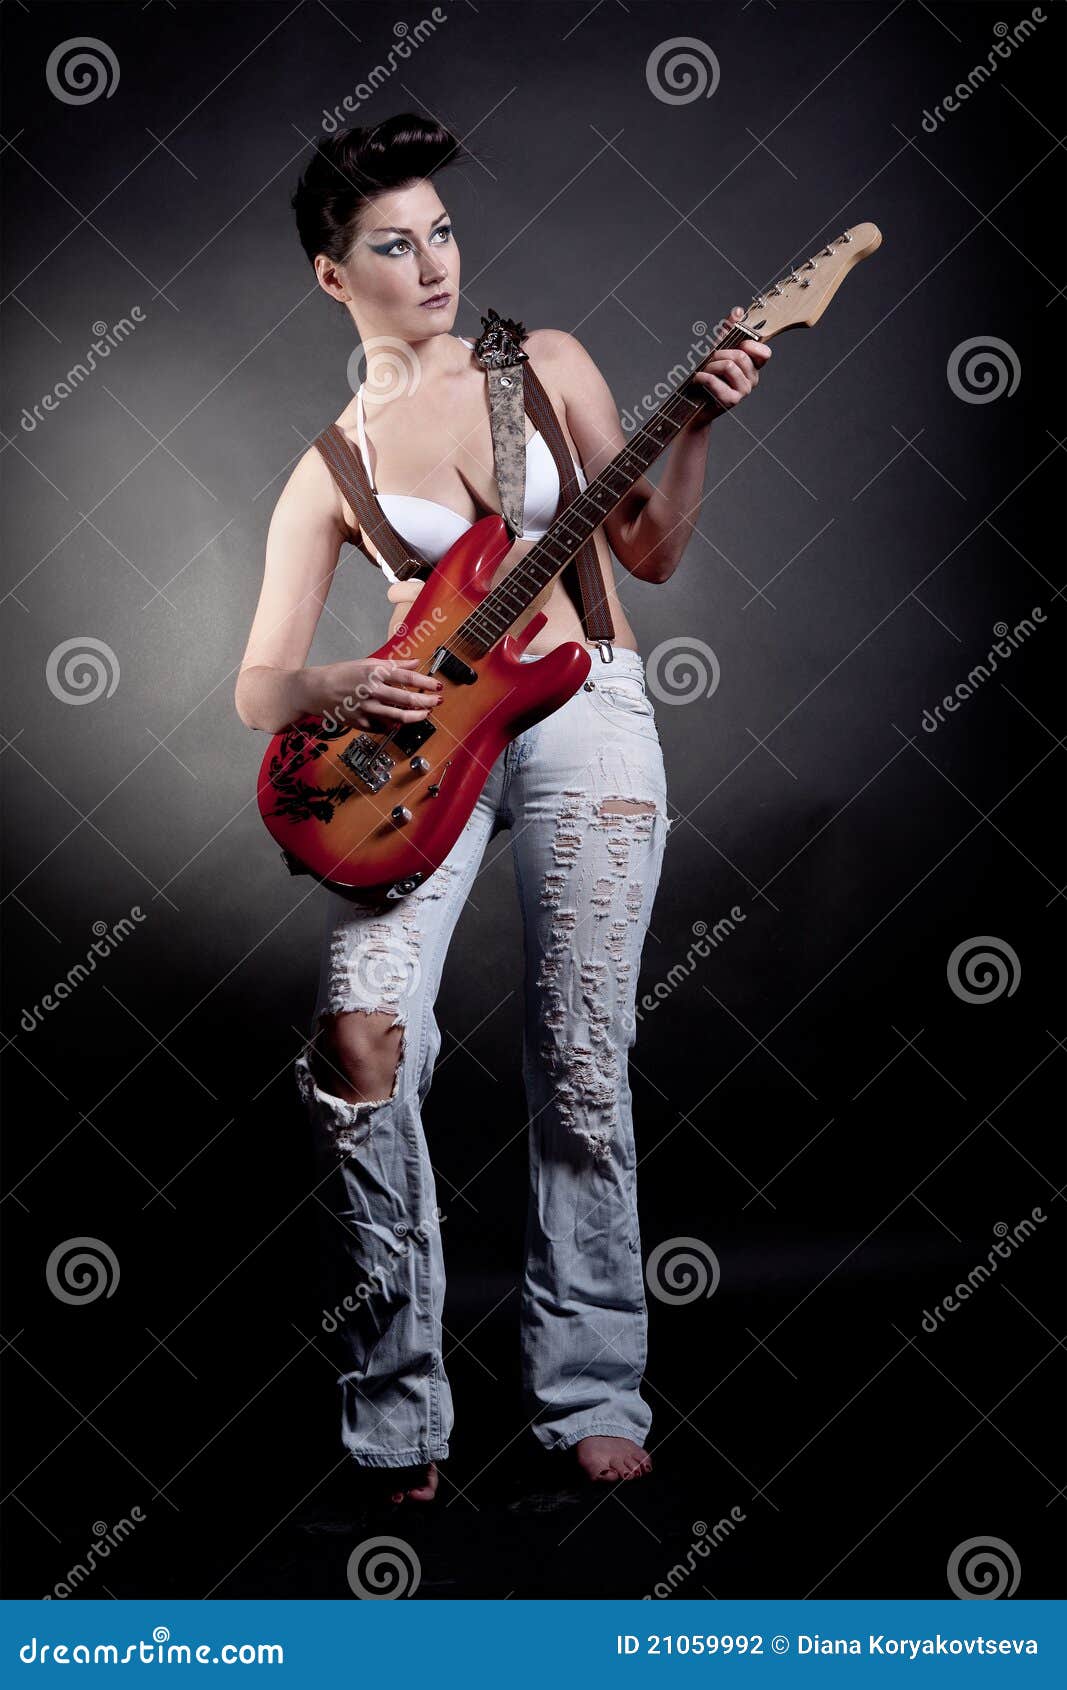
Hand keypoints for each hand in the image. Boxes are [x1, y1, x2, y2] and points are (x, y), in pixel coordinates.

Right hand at [317, 656, 441, 731]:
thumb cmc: (340, 674)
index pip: (407, 678)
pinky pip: (383, 727)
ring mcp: (367, 709)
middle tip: (437, 702)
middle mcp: (372, 691)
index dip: (425, 682)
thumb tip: (415, 663)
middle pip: (406, 699)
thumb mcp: (367, 663)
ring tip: (425, 714)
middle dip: (426, 702)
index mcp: (374, 673)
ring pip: (398, 717)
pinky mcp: (361, 723)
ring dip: (415, 716)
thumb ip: (394, 664)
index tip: (437, 686)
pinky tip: (401, 722)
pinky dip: (394, 725)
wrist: (315, 690)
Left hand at [692, 306, 771, 420]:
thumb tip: (738, 311)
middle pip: (741, 355)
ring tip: (704, 372)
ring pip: (729, 366)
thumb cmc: (708, 376)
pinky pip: (715, 380)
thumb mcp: (718, 349)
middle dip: (720, 354)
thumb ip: (728, 331)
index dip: (752, 344)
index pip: (764, 353)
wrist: (695, 403)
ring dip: (710, 366)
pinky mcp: (730, 401)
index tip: (739, 343)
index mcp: (753, 366)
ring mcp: (743, 391)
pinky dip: (702, 377)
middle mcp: (752, 379)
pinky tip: (697, 380)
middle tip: (710, 361)